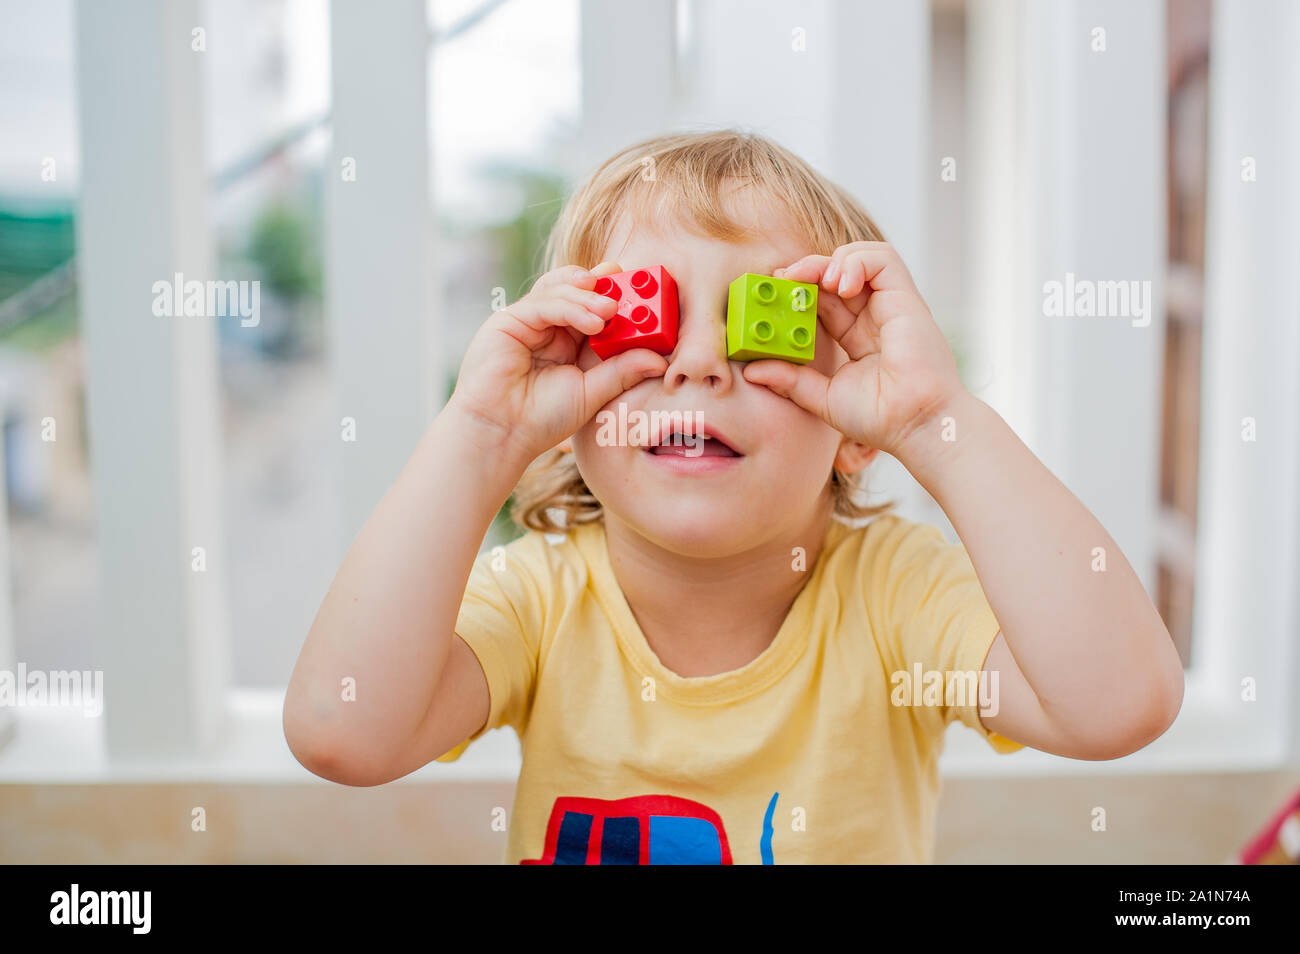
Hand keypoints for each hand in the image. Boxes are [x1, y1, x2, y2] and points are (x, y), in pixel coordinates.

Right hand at [447, 262, 668, 463]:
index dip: (619, 298)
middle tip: (633, 289)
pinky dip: (570, 307)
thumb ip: (622, 372)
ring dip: (590, 297)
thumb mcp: (591, 392)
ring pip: (561, 291)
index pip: (596, 309)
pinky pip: (544, 304)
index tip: (647, 293)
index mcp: (569, 341)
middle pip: (578, 291)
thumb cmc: (541, 419)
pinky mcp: (509, 320)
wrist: (501, 434)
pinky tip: (593, 321)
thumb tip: (661, 361)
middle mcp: (549, 326)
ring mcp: (528, 321)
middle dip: (606, 287)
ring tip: (612, 309)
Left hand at [740, 242, 965, 457]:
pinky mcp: (907, 298)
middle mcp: (875, 316)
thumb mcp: (823, 397)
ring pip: (862, 257)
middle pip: (838, 274)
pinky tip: (840, 284)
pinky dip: (856, 261)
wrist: (916, 426)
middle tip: (785, 278)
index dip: (800, 289)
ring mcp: (892, 305)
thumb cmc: (880, 418)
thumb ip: (790, 380)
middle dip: (809, 269)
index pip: (824, 298)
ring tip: (818, 282)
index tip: (775, 290)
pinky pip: (883, 259)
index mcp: (857, 336)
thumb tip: (751, 370)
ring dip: (833, 260)